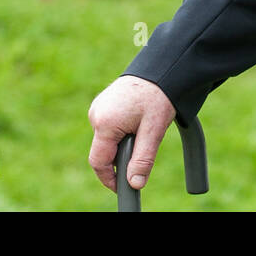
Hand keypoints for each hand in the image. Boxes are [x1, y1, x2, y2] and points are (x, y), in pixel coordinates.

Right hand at [88, 76, 175, 192]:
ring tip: (143, 130)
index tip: (123, 188)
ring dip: (121, 144)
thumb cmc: (158, 96)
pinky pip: (107, 127)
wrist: (159, 68)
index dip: (109, 179)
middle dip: (119, 159)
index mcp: (104, 123)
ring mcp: (97, 107)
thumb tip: (134, 185)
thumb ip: (142, 159)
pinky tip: (136, 122)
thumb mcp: (153, 131)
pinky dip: (120, 132)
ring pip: (106, 139)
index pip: (98, 162)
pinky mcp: (103, 103)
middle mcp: (95, 114)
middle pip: (102, 151)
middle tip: (142, 151)